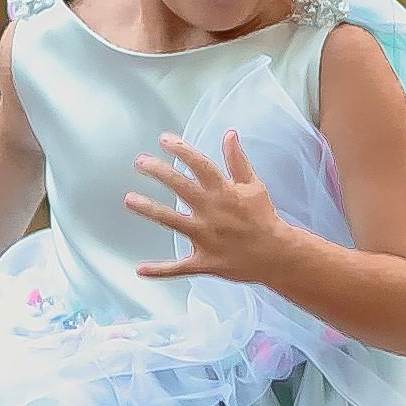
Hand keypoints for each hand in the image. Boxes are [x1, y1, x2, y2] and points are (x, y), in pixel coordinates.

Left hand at [128, 129, 292, 290]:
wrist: (276, 254)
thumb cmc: (264, 219)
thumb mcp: (254, 186)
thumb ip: (238, 161)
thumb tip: (229, 134)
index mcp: (224, 192)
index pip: (199, 165)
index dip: (181, 150)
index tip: (164, 139)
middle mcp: (211, 211)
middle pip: (180, 186)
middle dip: (159, 172)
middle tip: (140, 162)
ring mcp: (205, 236)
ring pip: (172, 221)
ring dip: (149, 210)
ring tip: (129, 199)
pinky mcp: (204, 260)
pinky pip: (179, 267)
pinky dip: (159, 270)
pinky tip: (139, 269)